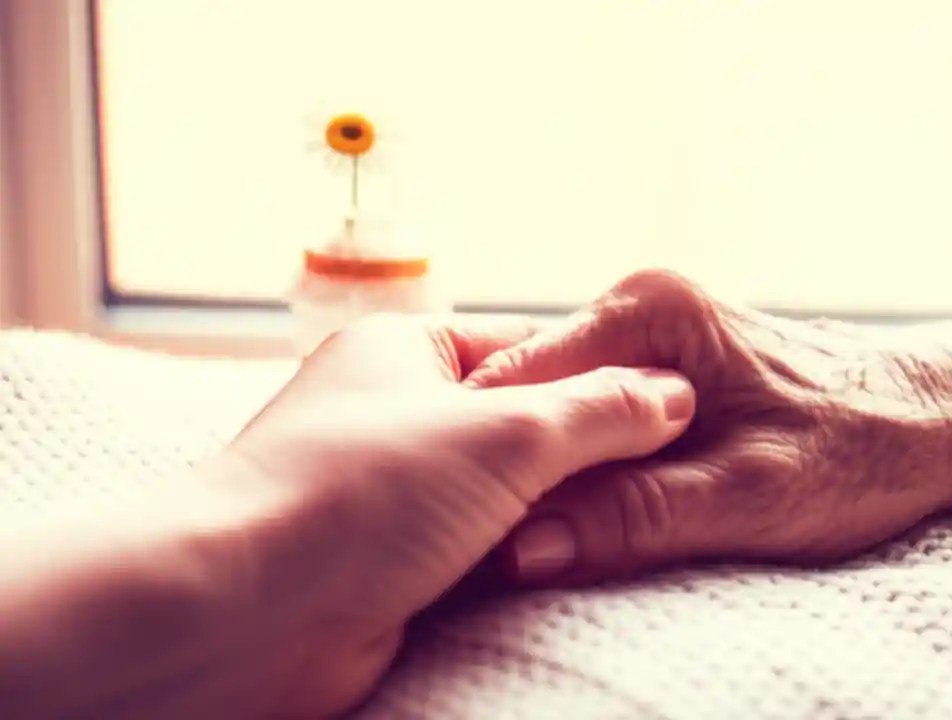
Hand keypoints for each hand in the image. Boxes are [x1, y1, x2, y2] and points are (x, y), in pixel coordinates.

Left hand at [186, 316, 694, 717]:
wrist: (240, 614)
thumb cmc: (354, 495)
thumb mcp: (506, 433)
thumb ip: (600, 411)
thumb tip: (674, 396)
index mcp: (406, 351)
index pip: (529, 348)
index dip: (598, 379)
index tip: (665, 414)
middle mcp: (393, 414)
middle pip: (520, 427)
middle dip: (578, 460)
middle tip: (649, 482)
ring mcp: (387, 492)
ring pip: (502, 498)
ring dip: (547, 520)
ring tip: (614, 531)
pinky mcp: (385, 563)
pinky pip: (474, 554)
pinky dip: (512, 566)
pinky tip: (553, 572)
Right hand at [467, 270, 951, 584]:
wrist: (942, 420)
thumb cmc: (868, 448)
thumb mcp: (755, 497)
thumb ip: (639, 518)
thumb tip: (522, 553)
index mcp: (649, 311)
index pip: (515, 387)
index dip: (481, 465)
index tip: (461, 538)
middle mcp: (636, 309)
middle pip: (525, 399)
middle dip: (502, 474)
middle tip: (483, 554)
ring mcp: (647, 340)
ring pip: (554, 416)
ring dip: (537, 479)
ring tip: (517, 546)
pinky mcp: (662, 373)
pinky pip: (590, 425)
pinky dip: (576, 474)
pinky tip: (573, 521)